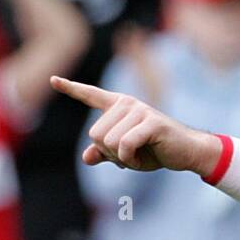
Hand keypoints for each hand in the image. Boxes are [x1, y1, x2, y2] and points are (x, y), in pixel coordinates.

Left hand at [51, 76, 222, 174]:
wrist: (186, 153)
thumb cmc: (156, 151)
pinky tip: (141, 159)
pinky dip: (129, 160)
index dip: (71, 88)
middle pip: (96, 134)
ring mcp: (139, 110)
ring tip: (139, 155)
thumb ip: (105, 154)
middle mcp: (126, 103)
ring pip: (109, 142)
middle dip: (109, 153)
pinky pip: (125, 146)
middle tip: (129, 155)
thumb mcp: (126, 155)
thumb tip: (87, 157)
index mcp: (118, 106)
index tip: (53, 79)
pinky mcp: (150, 123)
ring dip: (121, 158)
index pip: (91, 95)